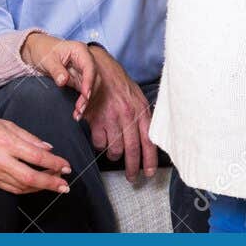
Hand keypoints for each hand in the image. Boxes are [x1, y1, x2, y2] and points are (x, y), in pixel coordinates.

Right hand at [0, 115, 72, 194]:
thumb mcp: (7, 124)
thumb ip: (29, 138)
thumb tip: (48, 148)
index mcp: (7, 143)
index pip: (37, 157)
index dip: (55, 163)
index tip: (67, 167)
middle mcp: (1, 160)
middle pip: (31, 177)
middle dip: (51, 182)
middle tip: (65, 185)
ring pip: (22, 186)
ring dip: (41, 188)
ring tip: (55, 186)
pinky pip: (12, 188)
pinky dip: (27, 189)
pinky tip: (37, 187)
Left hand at [20, 33, 98, 121]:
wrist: (37, 50)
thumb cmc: (43, 50)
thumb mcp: (47, 59)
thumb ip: (56, 70)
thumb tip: (63, 81)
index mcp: (80, 51)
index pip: (89, 66)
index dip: (89, 81)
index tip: (85, 94)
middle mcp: (85, 60)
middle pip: (93, 78)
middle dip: (88, 95)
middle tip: (80, 109)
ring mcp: (82, 71)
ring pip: (90, 87)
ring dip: (86, 101)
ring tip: (78, 114)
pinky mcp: (78, 80)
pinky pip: (83, 92)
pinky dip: (81, 102)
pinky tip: (77, 112)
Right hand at [83, 45, 158, 182]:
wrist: (98, 67)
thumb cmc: (119, 83)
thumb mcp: (137, 96)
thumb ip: (142, 116)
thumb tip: (149, 137)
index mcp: (141, 110)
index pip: (149, 140)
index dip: (149, 159)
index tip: (149, 173)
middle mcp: (127, 115)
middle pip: (131, 149)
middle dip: (132, 167)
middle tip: (132, 177)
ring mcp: (111, 117)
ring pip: (114, 149)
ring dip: (115, 155)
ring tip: (116, 154)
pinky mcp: (95, 119)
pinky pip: (99, 142)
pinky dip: (101, 145)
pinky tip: (102, 141)